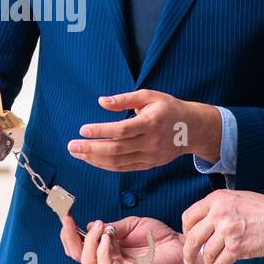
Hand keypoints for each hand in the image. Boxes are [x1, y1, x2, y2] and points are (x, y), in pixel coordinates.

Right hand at [59, 213, 205, 263]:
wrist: (178, 245)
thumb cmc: (156, 237)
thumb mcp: (128, 225)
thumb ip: (110, 227)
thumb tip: (90, 225)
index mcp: (105, 250)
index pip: (78, 246)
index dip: (68, 233)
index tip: (64, 214)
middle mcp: (107, 261)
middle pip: (77, 256)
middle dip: (69, 237)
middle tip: (69, 220)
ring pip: (88, 261)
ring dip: (89, 241)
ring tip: (100, 226)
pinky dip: (102, 249)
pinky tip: (109, 237)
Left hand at [66, 90, 220, 171]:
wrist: (193, 129)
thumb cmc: (168, 108)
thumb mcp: (149, 96)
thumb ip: (124, 99)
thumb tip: (102, 101)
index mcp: (151, 123)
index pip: (121, 130)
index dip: (101, 131)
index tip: (83, 129)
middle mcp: (151, 142)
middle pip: (116, 149)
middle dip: (91, 149)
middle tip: (71, 146)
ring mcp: (150, 156)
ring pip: (118, 162)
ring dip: (95, 159)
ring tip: (77, 153)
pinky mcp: (148, 165)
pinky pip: (123, 167)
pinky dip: (106, 165)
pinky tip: (92, 159)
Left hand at [181, 189, 263, 263]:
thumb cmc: (262, 208)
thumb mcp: (236, 197)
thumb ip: (218, 206)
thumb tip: (204, 220)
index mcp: (216, 199)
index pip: (189, 216)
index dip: (186, 229)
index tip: (188, 236)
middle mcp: (218, 214)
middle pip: (193, 236)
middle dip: (189, 251)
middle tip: (188, 258)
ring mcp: (227, 231)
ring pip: (207, 252)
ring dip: (205, 261)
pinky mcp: (237, 247)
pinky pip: (220, 262)